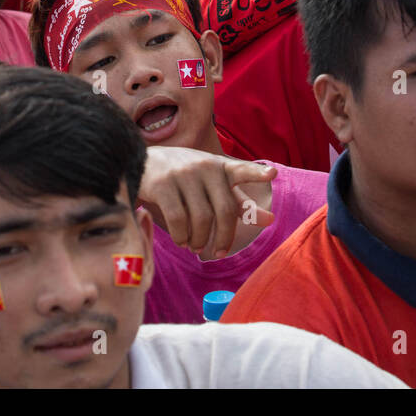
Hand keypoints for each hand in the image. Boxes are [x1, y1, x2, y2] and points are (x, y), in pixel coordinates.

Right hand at [139, 147, 277, 255]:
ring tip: (196, 246)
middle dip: (223, 237)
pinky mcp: (162, 185)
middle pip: (224, 210)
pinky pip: (178, 219)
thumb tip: (270, 220)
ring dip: (199, 240)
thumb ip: (240, 203)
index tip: (272, 174)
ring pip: (201, 218)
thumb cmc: (186, 178)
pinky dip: (182, 236)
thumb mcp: (213, 185)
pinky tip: (182, 241)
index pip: (241, 170)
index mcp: (220, 167)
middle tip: (219, 253)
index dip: (256, 173)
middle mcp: (205, 168)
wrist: (143, 162)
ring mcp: (183, 175)